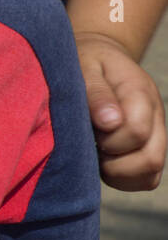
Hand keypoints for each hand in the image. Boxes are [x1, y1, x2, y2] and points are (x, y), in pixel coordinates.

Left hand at [75, 31, 165, 190]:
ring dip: (118, 174)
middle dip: (113, 162)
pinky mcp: (146, 150)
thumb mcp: (84, 67)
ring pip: (150, 175)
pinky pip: (145, 180)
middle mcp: (155, 117)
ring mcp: (154, 136)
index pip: (136, 131)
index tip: (89, 128)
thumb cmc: (86, 63)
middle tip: (90, 144)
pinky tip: (101, 162)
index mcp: (140, 94)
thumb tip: (110, 122)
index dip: (109, 138)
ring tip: (95, 153)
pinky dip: (122, 180)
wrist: (98, 60)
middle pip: (150, 159)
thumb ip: (96, 93)